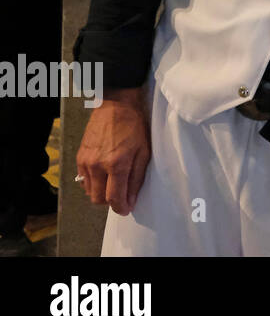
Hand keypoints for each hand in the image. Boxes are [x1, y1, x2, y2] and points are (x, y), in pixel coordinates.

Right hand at [77, 87, 150, 215]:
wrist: (116, 105)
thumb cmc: (135, 126)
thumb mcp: (144, 152)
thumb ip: (136, 178)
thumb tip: (131, 200)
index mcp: (116, 164)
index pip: (113, 198)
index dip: (120, 207)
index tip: (126, 209)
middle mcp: (97, 165)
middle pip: (98, 199)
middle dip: (110, 202)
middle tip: (122, 194)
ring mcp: (86, 161)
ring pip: (89, 191)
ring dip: (100, 192)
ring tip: (113, 182)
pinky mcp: (79, 157)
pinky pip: (83, 180)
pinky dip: (92, 182)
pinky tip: (103, 174)